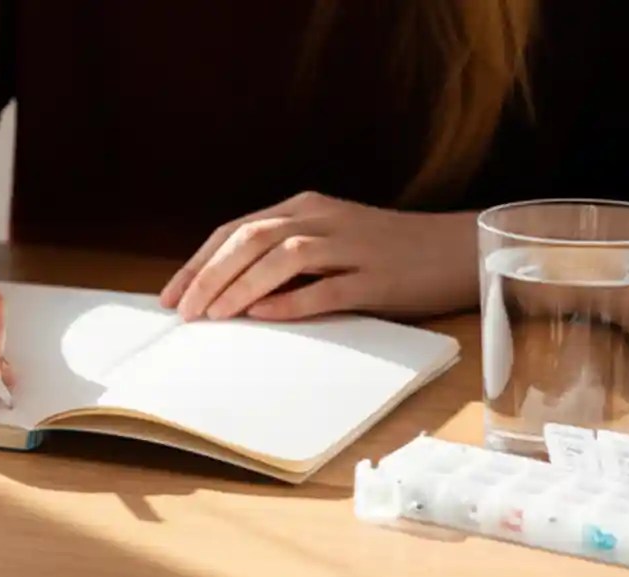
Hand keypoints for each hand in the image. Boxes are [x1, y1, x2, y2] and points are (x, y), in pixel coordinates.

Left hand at [159, 191, 477, 320]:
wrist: (457, 249)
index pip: (237, 229)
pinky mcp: (377, 277)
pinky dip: (290, 301)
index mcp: (306, 208)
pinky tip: (263, 315)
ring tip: (214, 316)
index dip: (199, 262)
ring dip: (241, 286)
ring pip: (283, 258)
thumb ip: (285, 256)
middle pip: (251, 239)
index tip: (171, 296)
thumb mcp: (330, 242)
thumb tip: (228, 290)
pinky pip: (326, 287)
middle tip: (184, 311)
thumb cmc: (387, 252)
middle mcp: (323, 219)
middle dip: (209, 276)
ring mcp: (351, 246)